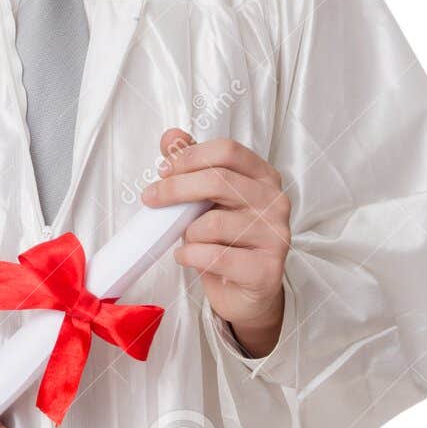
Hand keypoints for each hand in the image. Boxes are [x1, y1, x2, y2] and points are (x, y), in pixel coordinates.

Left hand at [140, 130, 289, 353]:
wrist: (245, 292)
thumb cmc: (226, 239)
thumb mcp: (208, 198)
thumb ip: (192, 165)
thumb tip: (171, 136)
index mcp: (263, 176)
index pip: (227, 150)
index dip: (190, 157)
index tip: (163, 170)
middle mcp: (275, 201)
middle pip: (218, 180)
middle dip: (175, 188)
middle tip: (151, 198)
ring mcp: (276, 235)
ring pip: (213, 223)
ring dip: (187, 232)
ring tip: (187, 239)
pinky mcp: (266, 269)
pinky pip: (214, 256)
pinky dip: (190, 256)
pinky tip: (187, 257)